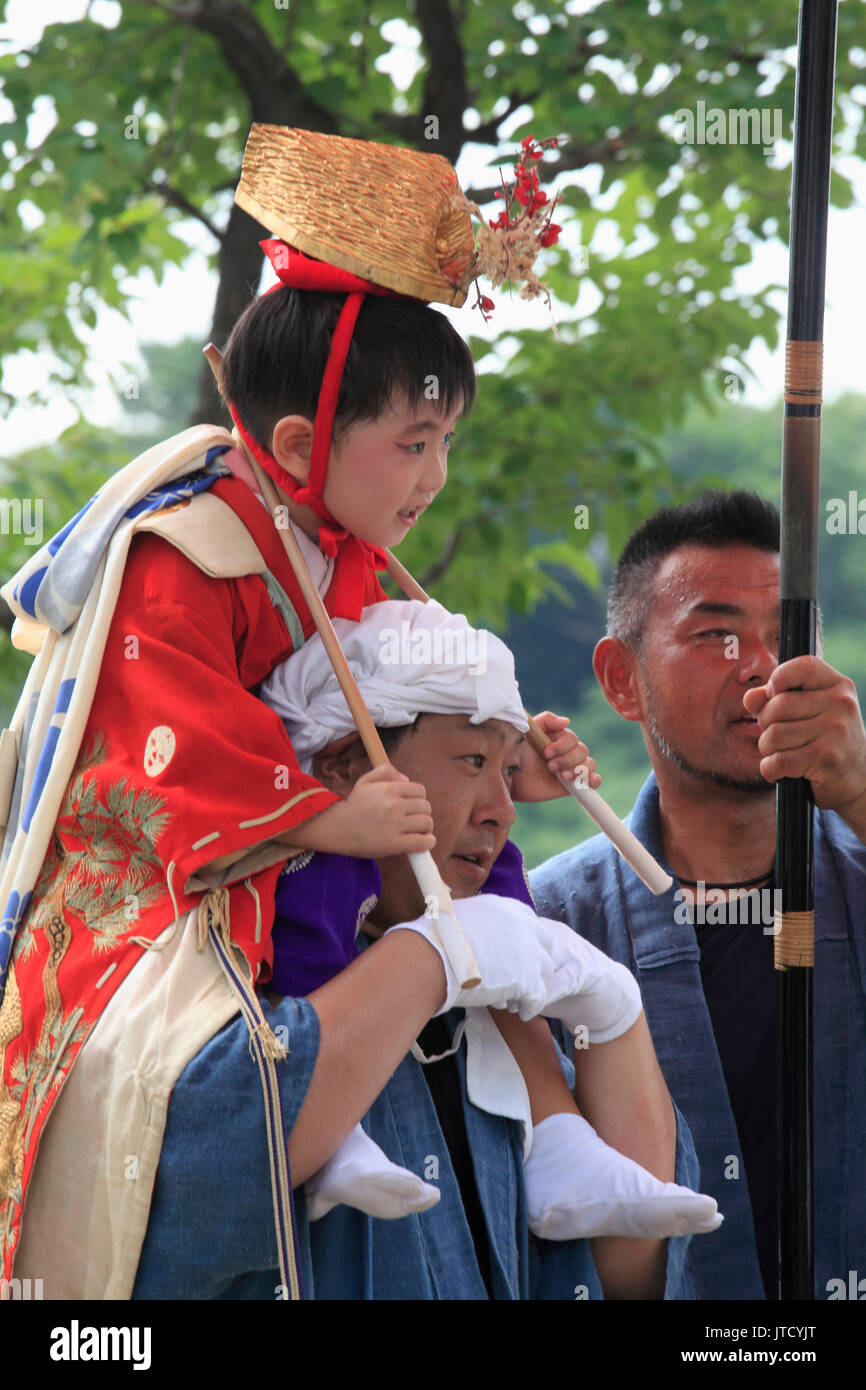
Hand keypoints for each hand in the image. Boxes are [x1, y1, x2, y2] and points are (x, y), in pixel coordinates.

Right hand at [298, 764, 435, 857]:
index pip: (420, 790)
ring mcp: (395, 825)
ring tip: (417, 831)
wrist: (337, 828)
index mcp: (388, 789)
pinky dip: (427, 842)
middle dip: (422, 813)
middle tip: (414, 820)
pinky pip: (422, 842)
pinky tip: (423, 842)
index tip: (412, 806)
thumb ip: (386, 772)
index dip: (419, 799)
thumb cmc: (353, 806)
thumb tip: (406, 778)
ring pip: (427, 823)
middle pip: (426, 807)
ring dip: (426, 828)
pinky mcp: (394, 844)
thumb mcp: (365, 781)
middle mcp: (394, 805)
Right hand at [387, 894, 560, 1017]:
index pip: (530, 925)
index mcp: (508, 908)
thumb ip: (478, 920)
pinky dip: (531, 1007)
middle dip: (535, 964)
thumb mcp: (462, 914)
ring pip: (545, 973)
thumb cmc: (436, 937)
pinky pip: (539, 997)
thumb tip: (470, 926)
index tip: (514, 957)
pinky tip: (521, 1013)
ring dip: (533, 987)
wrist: (432, 957)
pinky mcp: (527, 980)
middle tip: (520, 979)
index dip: (524, 943)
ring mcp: (529, 953)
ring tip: (517, 1000)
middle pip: (545, 947)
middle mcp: (524, 926)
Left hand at [511, 711, 601, 802]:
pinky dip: (594, 779)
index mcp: (558, 737)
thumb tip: (566, 721)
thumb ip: (546, 721)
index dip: (562, 746)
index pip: (572, 738)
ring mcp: (571, 767)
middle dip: (567, 760)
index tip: (546, 753)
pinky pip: (594, 780)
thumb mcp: (528, 732)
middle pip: (582, 751)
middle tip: (550, 767)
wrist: (508, 777)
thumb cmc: (516, 752)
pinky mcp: (573, 784)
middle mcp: (567, 751)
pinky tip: (587, 781)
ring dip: (578, 770)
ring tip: (562, 777)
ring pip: (589, 764)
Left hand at [742, 655, 865, 834]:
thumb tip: (750, 698)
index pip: (802, 666)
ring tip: (781, 753)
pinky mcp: (827, 759)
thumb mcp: (808, 712)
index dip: (778, 678)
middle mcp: (841, 704)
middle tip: (776, 735)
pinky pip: (778, 761)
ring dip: (767, 749)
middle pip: (778, 704)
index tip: (774, 695)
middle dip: (766, 723)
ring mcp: (836, 731)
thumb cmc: (826, 741)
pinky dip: (771, 769)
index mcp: (838, 685)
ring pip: (774, 734)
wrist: (859, 781)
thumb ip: (775, 699)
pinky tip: (782, 771)